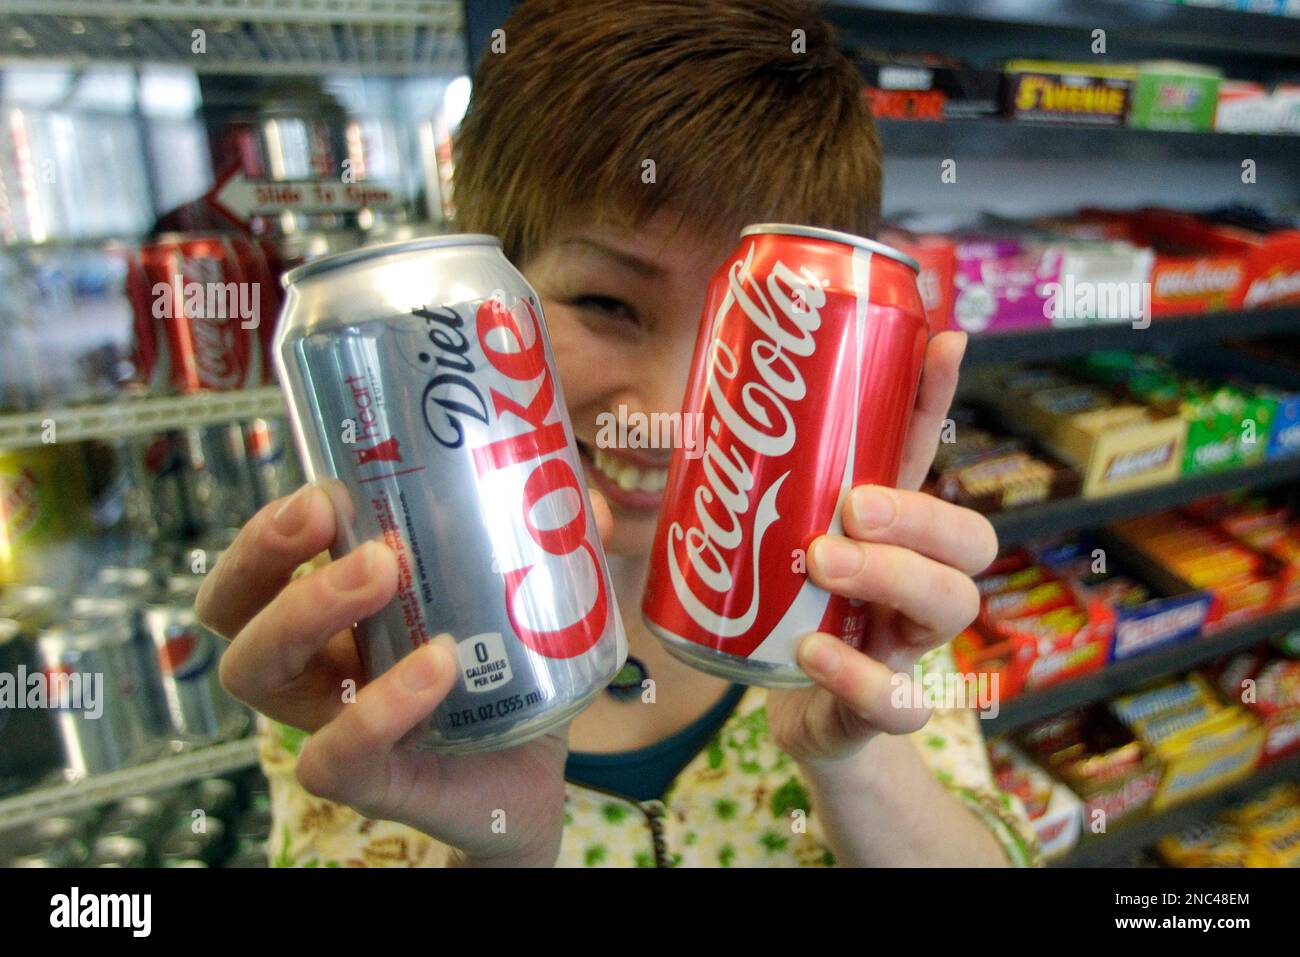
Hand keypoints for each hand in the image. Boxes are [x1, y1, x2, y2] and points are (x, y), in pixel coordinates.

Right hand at [197, 483, 613, 866]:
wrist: (531, 779)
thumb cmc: (507, 683)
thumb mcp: (522, 607)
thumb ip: (549, 553)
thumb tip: (586, 502)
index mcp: (340, 616)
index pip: (259, 567)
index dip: (267, 528)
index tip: (322, 485)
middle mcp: (318, 669)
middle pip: (235, 612)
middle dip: (266, 553)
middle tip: (328, 513)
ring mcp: (334, 724)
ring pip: (258, 673)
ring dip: (308, 608)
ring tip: (381, 570)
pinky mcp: (373, 781)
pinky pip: (335, 755)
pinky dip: (376, 708)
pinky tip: (434, 667)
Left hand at [766, 331, 996, 764]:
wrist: (797, 715)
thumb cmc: (788, 615)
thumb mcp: (770, 543)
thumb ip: (740, 492)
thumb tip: (688, 411)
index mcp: (888, 532)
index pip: (924, 457)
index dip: (937, 401)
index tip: (942, 340)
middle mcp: (915, 584)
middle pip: (968, 538)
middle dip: (919, 512)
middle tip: (851, 504)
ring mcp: (906, 646)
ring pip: (951, 605)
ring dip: (892, 576)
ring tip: (821, 560)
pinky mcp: (881, 710)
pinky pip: (901, 703)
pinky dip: (860, 675)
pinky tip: (813, 649)